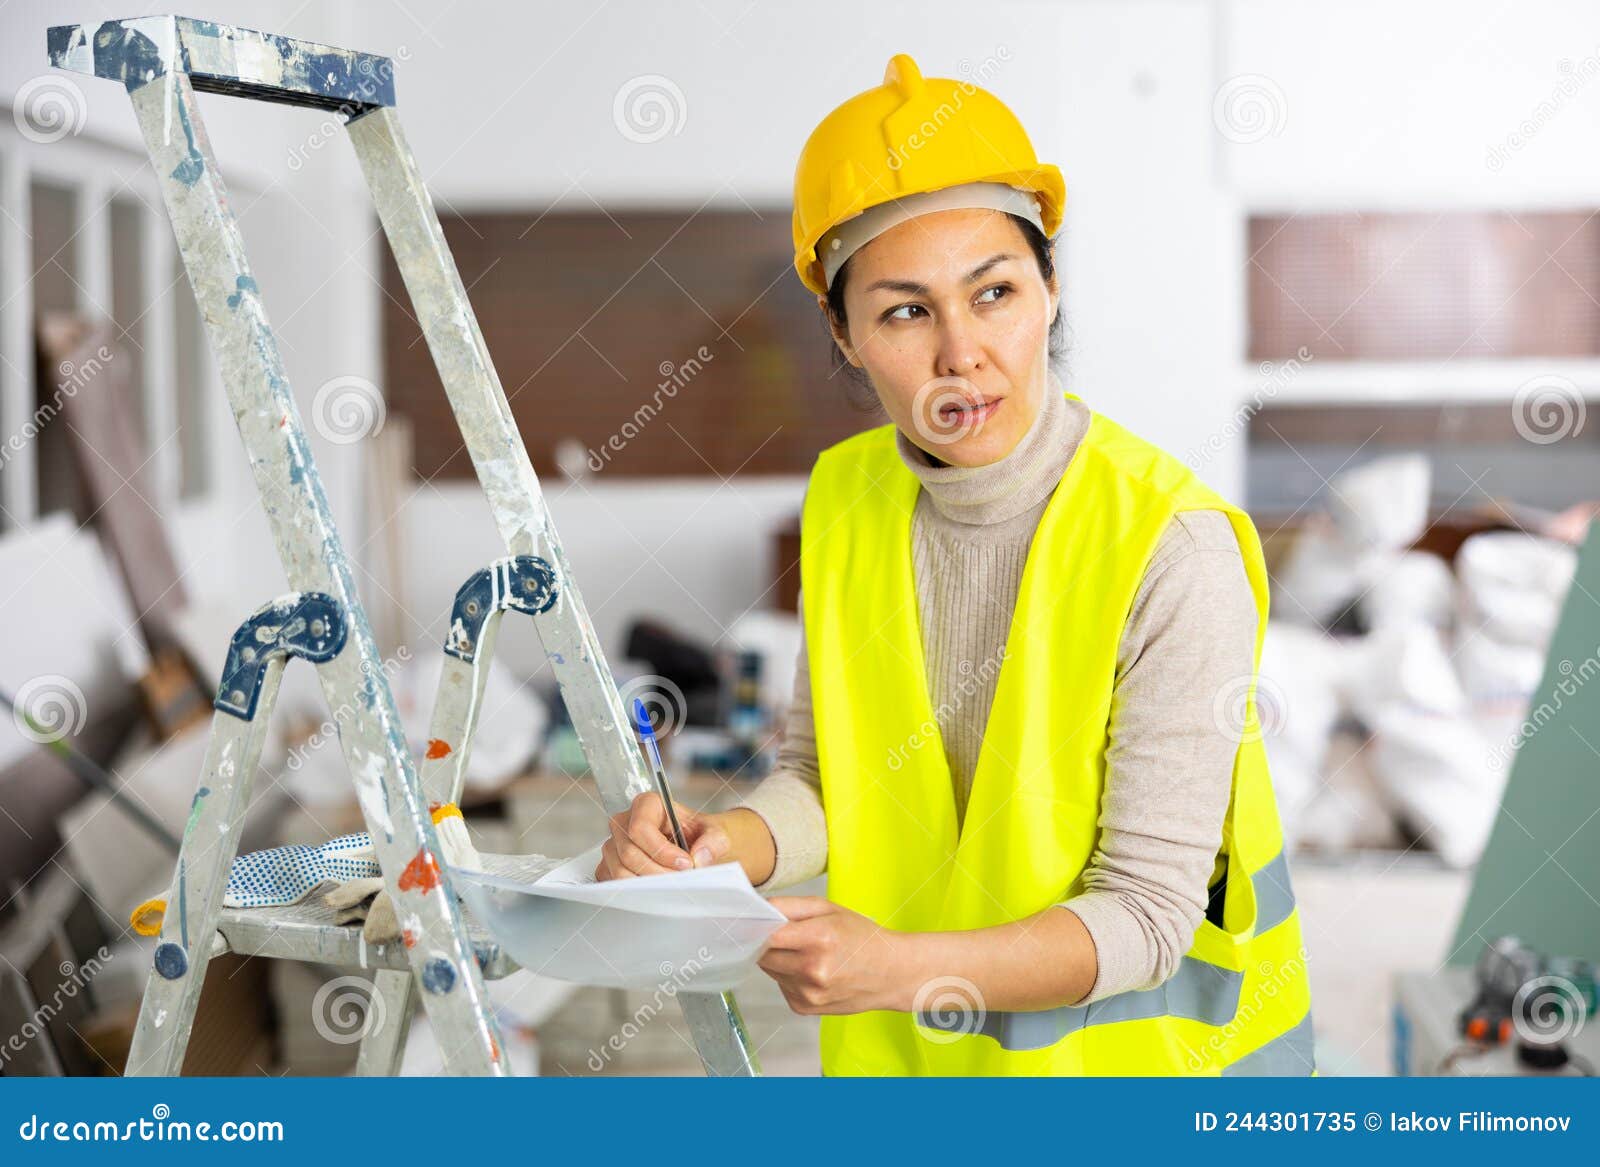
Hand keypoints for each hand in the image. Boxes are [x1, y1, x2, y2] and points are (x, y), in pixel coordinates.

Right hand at [594, 791, 732, 879]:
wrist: (696, 846)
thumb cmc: (700, 834)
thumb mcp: (717, 832)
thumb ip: (714, 841)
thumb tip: (699, 857)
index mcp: (647, 805)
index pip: (640, 828)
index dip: (661, 851)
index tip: (685, 864)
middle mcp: (625, 822)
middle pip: (629, 853)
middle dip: (658, 872)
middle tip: (681, 879)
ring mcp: (615, 844)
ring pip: (619, 871)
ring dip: (648, 884)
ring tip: (672, 885)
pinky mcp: (611, 865)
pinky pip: (614, 882)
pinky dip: (635, 891)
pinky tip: (657, 889)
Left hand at [758, 897, 912, 1014]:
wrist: (891, 974)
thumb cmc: (863, 938)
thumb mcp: (830, 909)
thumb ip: (790, 906)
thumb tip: (758, 908)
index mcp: (819, 939)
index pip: (767, 934)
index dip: (756, 926)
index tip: (751, 921)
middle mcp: (811, 970)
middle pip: (763, 954)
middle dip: (766, 942)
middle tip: (785, 934)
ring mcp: (808, 993)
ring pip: (770, 970)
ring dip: (778, 959)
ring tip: (805, 952)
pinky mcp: (804, 1008)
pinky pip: (781, 986)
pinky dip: (788, 976)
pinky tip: (811, 970)